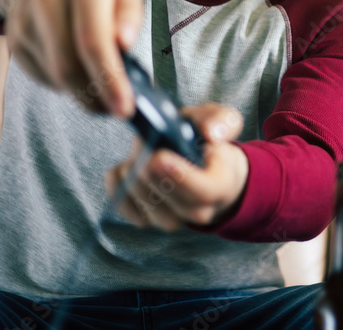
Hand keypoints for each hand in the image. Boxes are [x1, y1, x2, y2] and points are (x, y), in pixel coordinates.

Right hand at [0, 0, 141, 116]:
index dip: (109, 78)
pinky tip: (80, 74)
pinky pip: (43, 76)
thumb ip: (131, 12)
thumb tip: (125, 42)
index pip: (92, 40)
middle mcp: (48, 0)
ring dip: (83, 93)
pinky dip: (66, 85)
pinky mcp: (14, 41)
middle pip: (68, 65)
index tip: (125, 106)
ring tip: (104, 92)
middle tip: (118, 109)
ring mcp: (25, 22)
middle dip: (95, 95)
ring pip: (55, 76)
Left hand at [105, 104, 248, 230]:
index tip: (159, 156)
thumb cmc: (211, 144)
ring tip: (142, 149)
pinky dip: (118, 180)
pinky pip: (121, 201)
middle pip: (164, 196)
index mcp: (221, 188)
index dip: (179, 176)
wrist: (206, 168)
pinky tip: (127, 165)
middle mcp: (197, 211)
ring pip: (140, 196)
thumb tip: (211, 133)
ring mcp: (170, 220)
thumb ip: (221, 122)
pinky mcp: (145, 221)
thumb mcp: (224, 122)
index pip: (202, 192)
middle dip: (148, 163)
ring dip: (133, 167)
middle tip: (145, 138)